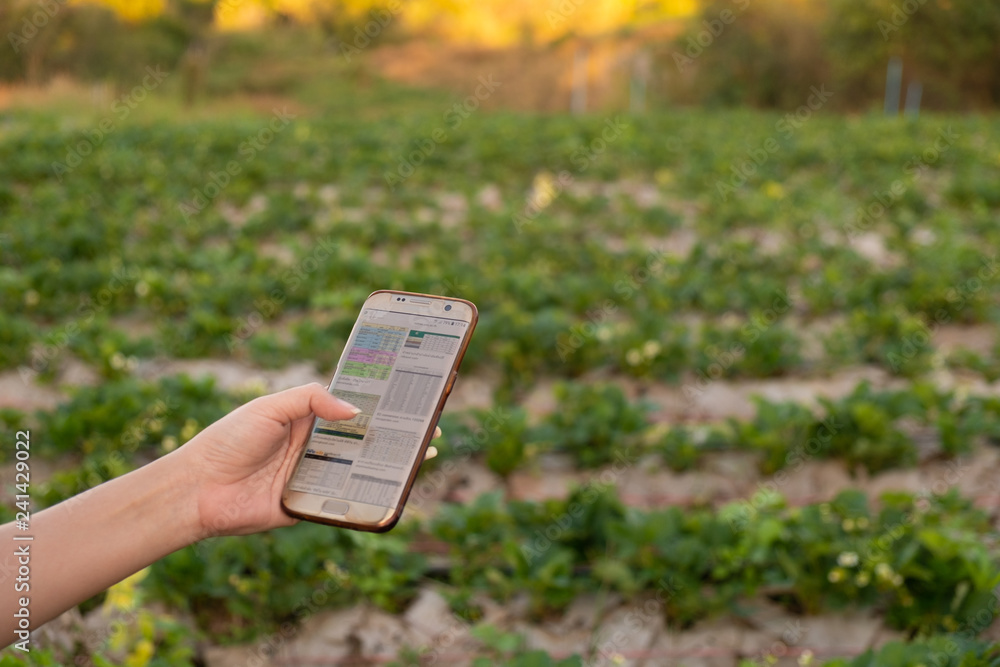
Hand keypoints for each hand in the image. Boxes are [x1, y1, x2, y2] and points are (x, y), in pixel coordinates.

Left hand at [175, 383, 441, 538]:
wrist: (198, 489)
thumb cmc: (228, 440)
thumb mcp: (269, 406)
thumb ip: (311, 399)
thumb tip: (355, 411)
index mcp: (307, 417)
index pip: (352, 407)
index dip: (379, 403)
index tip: (409, 396)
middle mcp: (316, 445)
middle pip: (364, 438)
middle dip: (396, 434)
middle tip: (431, 427)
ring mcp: (315, 476)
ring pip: (361, 469)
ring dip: (390, 464)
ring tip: (423, 454)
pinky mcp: (312, 505)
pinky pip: (345, 499)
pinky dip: (368, 494)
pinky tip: (393, 487)